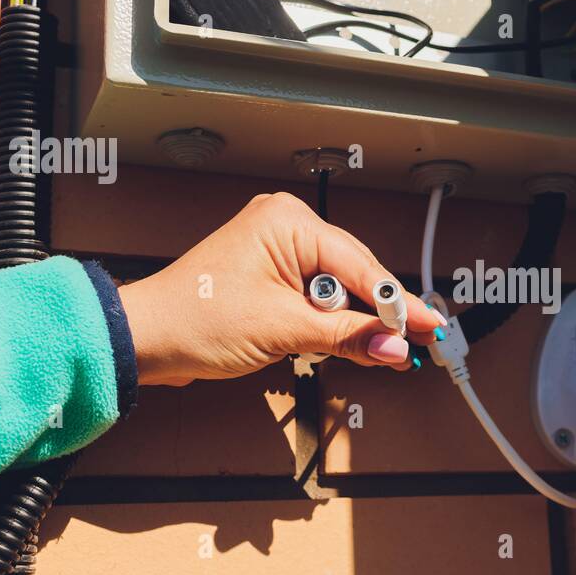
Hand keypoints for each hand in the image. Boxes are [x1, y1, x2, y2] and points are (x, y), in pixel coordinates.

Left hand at [118, 192, 444, 386]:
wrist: (146, 339)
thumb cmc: (195, 320)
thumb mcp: (284, 330)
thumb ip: (348, 338)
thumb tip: (396, 348)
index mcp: (289, 222)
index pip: (361, 266)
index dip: (397, 303)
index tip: (429, 327)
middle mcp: (286, 227)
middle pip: (355, 275)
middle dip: (379, 316)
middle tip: (413, 347)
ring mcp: (278, 251)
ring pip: (339, 290)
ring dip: (354, 324)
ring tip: (382, 352)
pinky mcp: (271, 277)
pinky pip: (317, 298)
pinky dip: (332, 324)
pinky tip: (351, 344)